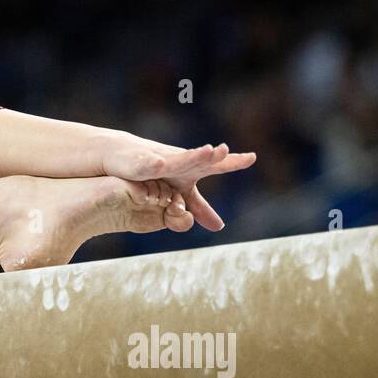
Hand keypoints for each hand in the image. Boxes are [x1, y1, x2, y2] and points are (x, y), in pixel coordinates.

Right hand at [96, 132, 256, 230]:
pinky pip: (147, 164)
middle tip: (224, 150)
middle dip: (211, 155)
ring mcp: (160, 160)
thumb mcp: (181, 194)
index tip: (253, 157)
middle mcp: (179, 161)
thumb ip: (200, 208)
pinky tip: (159, 164)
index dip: (234, 161)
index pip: (216, 165)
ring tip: (205, 151)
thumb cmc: (158, 174)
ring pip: (176, 158)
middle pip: (199, 157)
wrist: (124, 158)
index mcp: (192, 168)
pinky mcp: (140, 163)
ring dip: (191, 155)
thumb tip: (220, 227)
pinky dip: (154, 164)